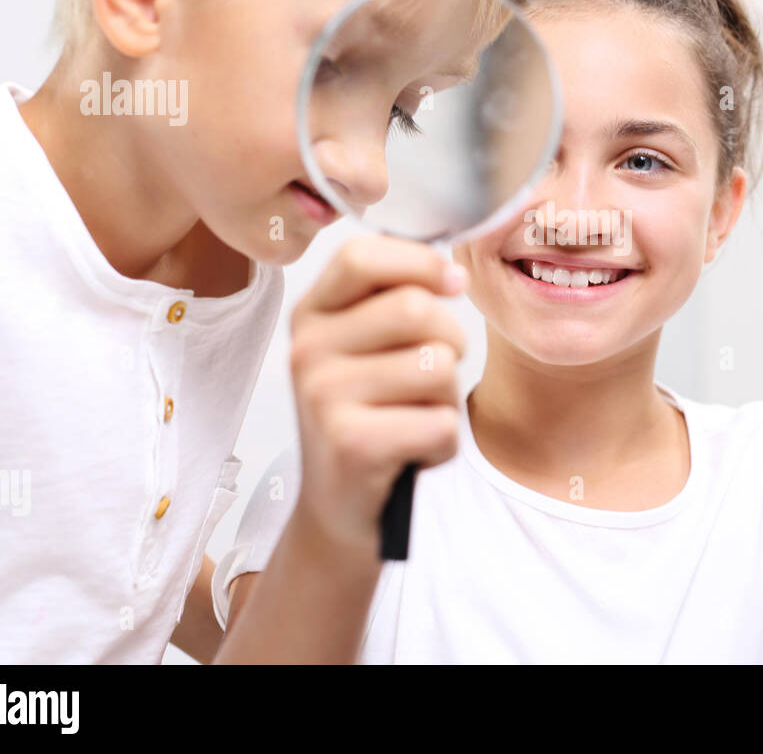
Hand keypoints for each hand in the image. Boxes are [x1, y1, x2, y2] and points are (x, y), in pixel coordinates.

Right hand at [288, 234, 466, 552]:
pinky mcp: (352, 446)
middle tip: (433, 375)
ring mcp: (324, 398)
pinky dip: (445, 444)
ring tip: (415, 417)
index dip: (421, 262)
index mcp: (312, 314)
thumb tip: (454, 272)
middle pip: (416, 309)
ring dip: (447, 399)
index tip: (452, 283)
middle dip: (451, 341)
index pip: (362, 255)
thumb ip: (396, 297)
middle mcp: (308, 350)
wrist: (338, 507)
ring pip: (437, 366)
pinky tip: (413, 453)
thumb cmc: (369, 415)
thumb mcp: (367, 347)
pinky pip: (441, 423)